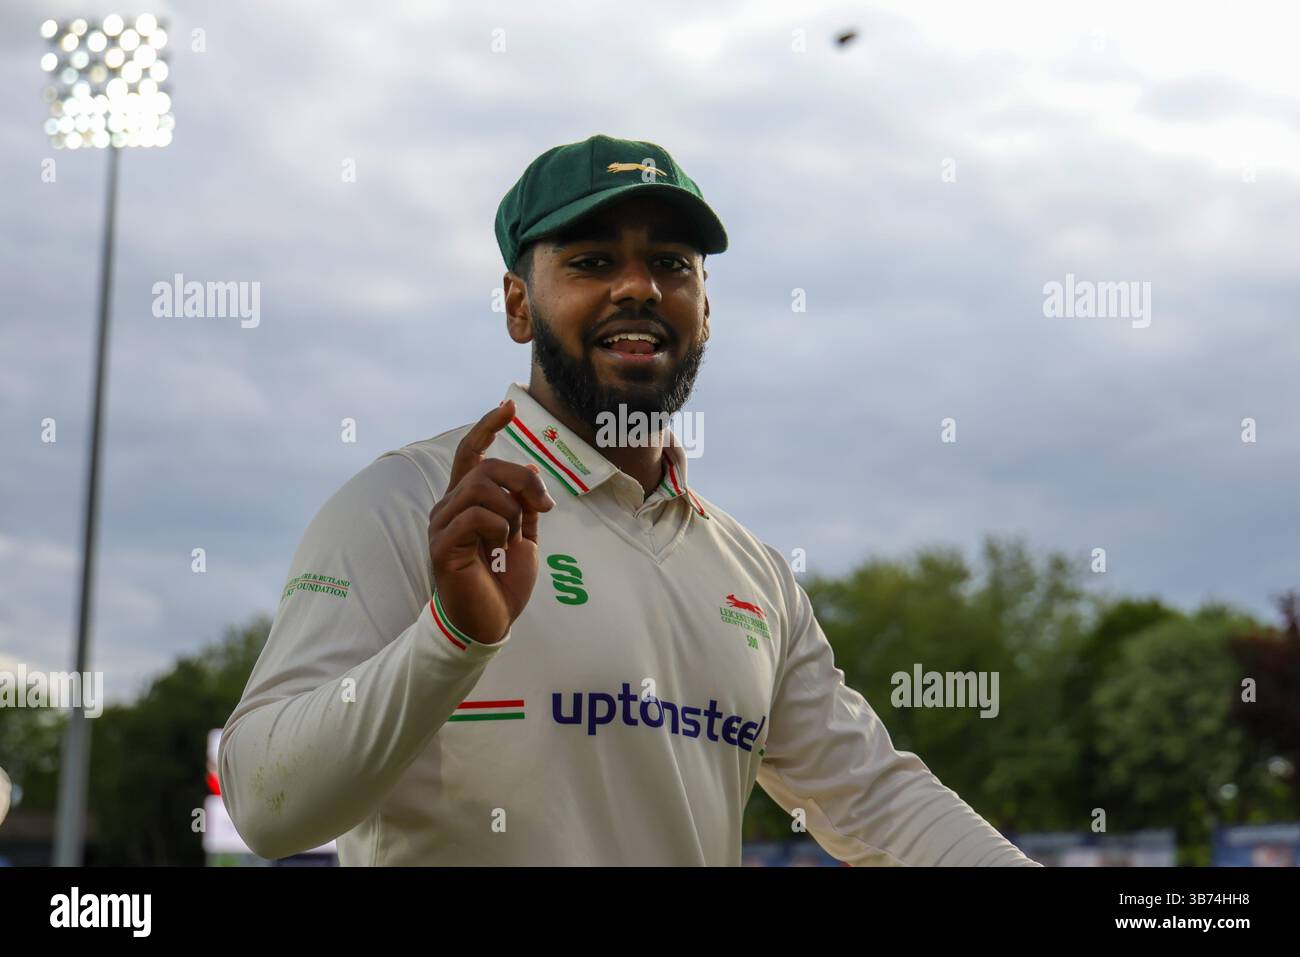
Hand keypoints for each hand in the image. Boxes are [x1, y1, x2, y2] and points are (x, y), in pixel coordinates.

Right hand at [427, 399, 555, 643]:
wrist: (490, 622)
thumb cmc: (503, 582)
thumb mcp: (524, 536)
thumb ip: (525, 505)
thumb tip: (532, 470)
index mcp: (467, 501)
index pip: (471, 453)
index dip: (488, 427)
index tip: (509, 406)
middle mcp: (449, 507)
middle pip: (486, 467)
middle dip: (523, 481)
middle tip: (543, 507)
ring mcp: (442, 524)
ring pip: (481, 488)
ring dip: (512, 511)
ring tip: (513, 539)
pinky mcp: (442, 544)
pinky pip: (477, 516)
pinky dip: (500, 529)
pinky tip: (500, 550)